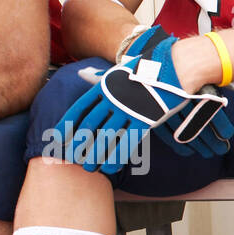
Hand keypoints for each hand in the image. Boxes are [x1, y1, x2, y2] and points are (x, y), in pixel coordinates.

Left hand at [58, 27, 231, 172]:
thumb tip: (88, 75)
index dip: (67, 124)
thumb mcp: (124, 69)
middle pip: (90, 125)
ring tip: (89, 167)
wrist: (175, 66)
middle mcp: (113, 98)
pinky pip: (127, 142)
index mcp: (106, 85)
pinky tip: (110, 167)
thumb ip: (107, 77)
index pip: (80, 108)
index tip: (57, 137)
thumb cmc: (152, 67)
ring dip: (96, 154)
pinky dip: (117, 156)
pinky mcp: (145, 120)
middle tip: (70, 158)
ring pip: (106, 136)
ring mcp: (128, 110)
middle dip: (79, 143)